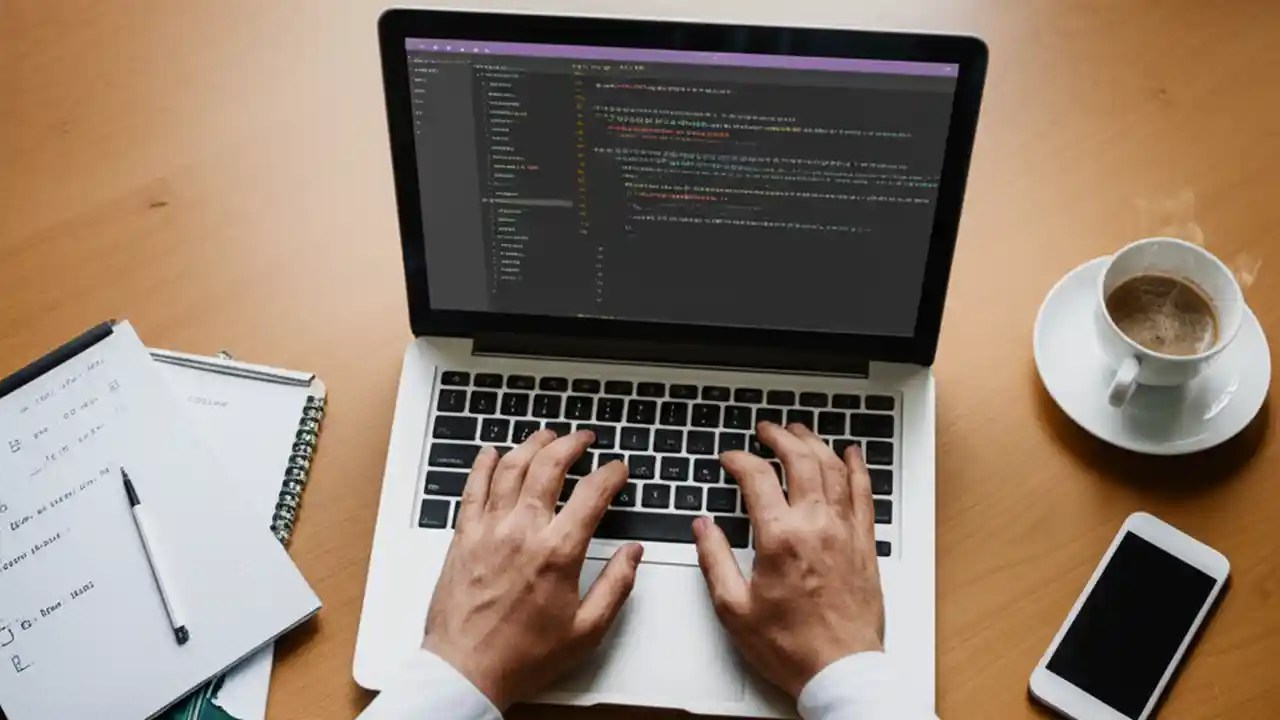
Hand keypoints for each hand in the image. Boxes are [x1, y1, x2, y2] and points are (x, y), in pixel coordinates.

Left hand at [423, 429, 642, 709]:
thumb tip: (633, 554)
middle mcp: (522, 531)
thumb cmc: (522, 656)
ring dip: (532, 444)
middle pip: (549, 466)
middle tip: (584, 438)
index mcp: (558, 552)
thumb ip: (616, 586)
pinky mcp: (463, 537)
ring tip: (546, 435)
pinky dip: (484, 464)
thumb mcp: (587, 630)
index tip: (618, 469)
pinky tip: (492, 453)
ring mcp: (488, 530)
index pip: (592, 493)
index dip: (611, 474)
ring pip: (511, 467)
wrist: (466, 671)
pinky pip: (472, 487)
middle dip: (571, 444)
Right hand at [692, 422, 884, 696]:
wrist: (839, 670)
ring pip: (834, 469)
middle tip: (766, 430)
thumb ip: (715, 560)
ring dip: (815, 443)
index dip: (739, 460)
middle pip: (800, 460)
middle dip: (780, 437)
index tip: (729, 458)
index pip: (757, 478)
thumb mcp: (734, 608)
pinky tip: (852, 454)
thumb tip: (703, 528)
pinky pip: (864, 494)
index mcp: (780, 538)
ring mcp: (845, 532)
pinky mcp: (865, 544)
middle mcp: (816, 526)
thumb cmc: (790, 646)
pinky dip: (857, 468)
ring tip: (800, 432)